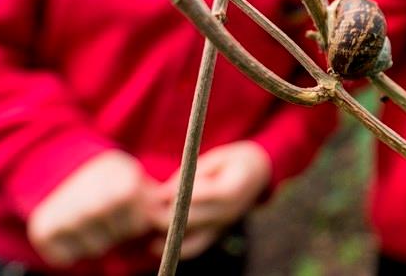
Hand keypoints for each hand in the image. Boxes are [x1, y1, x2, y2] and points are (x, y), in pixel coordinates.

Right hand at [27, 150, 160, 266]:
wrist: (59, 169)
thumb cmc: (107, 177)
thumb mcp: (134, 176)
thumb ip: (156, 199)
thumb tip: (172, 220)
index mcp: (124, 187)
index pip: (139, 225)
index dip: (135, 219)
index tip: (127, 205)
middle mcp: (94, 203)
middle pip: (119, 239)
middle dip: (118, 230)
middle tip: (106, 210)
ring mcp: (67, 218)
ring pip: (97, 250)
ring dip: (96, 239)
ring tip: (89, 216)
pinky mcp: (44, 232)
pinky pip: (69, 259)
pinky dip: (72, 248)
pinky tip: (71, 226)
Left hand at [153, 141, 270, 258]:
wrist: (259, 173)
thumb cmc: (234, 160)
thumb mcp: (216, 158)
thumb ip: (192, 174)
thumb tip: (163, 193)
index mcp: (231, 190)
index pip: (197, 197)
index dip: (174, 195)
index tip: (157, 193)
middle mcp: (228, 213)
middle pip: (189, 220)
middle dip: (163, 214)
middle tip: (146, 207)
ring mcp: (223, 226)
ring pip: (188, 239)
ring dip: (166, 232)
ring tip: (149, 223)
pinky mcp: (217, 234)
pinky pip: (193, 248)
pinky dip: (174, 247)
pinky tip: (155, 243)